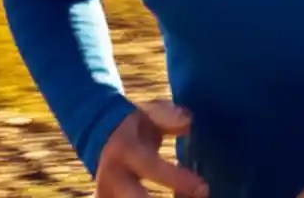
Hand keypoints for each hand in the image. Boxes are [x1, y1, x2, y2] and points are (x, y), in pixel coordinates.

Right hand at [94, 99, 208, 197]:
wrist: (99, 137)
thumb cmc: (136, 126)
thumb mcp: (149, 113)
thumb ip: (167, 115)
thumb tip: (187, 121)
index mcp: (124, 150)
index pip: (152, 168)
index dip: (178, 179)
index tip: (203, 188)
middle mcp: (112, 177)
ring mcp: (106, 194)